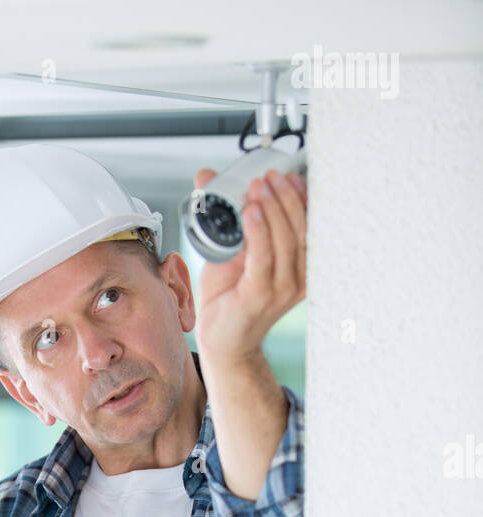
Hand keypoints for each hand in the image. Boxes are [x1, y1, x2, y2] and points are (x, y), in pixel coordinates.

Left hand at [191, 164, 306, 364]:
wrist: (223, 341)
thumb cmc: (231, 297)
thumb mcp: (232, 250)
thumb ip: (226, 215)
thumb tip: (207, 177)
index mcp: (299, 265)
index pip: (309, 225)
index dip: (301, 197)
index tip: (290, 175)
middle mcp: (297, 277)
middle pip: (299, 228)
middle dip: (285, 197)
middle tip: (269, 176)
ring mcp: (282, 289)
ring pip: (284, 240)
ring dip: (272, 208)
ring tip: (258, 187)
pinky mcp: (260, 296)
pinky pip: (263, 258)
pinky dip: (258, 232)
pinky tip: (250, 212)